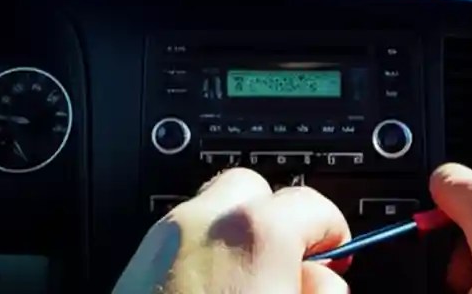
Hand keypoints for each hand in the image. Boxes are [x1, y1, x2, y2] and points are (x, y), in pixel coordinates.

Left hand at [113, 168, 352, 293]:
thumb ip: (322, 288)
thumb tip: (323, 280)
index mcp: (257, 232)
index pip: (312, 205)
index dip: (332, 230)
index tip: (336, 251)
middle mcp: (205, 221)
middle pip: (253, 188)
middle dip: (276, 219)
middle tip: (290, 263)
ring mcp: (163, 238)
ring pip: (211, 209)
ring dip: (236, 234)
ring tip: (250, 281)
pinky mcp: (134, 262)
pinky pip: (179, 236)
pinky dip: (201, 250)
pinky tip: (211, 289)